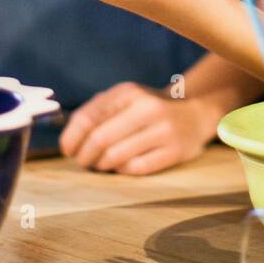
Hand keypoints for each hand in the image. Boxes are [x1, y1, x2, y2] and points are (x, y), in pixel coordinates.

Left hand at [59, 81, 219, 174]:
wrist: (195, 113)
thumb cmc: (149, 109)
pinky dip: (121, 170)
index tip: (68, 150)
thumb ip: (98, 111)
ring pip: (116, 156)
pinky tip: (121, 166)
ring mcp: (163, 130)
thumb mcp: (126, 98)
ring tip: (100, 164)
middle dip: (85, 156)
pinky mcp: (174, 151)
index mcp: (129, 92)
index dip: (72, 137)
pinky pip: (136, 168)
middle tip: (83, 161)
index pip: (89, 117)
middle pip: (100, 139)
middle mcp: (147, 108)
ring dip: (101, 165)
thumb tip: (69, 138)